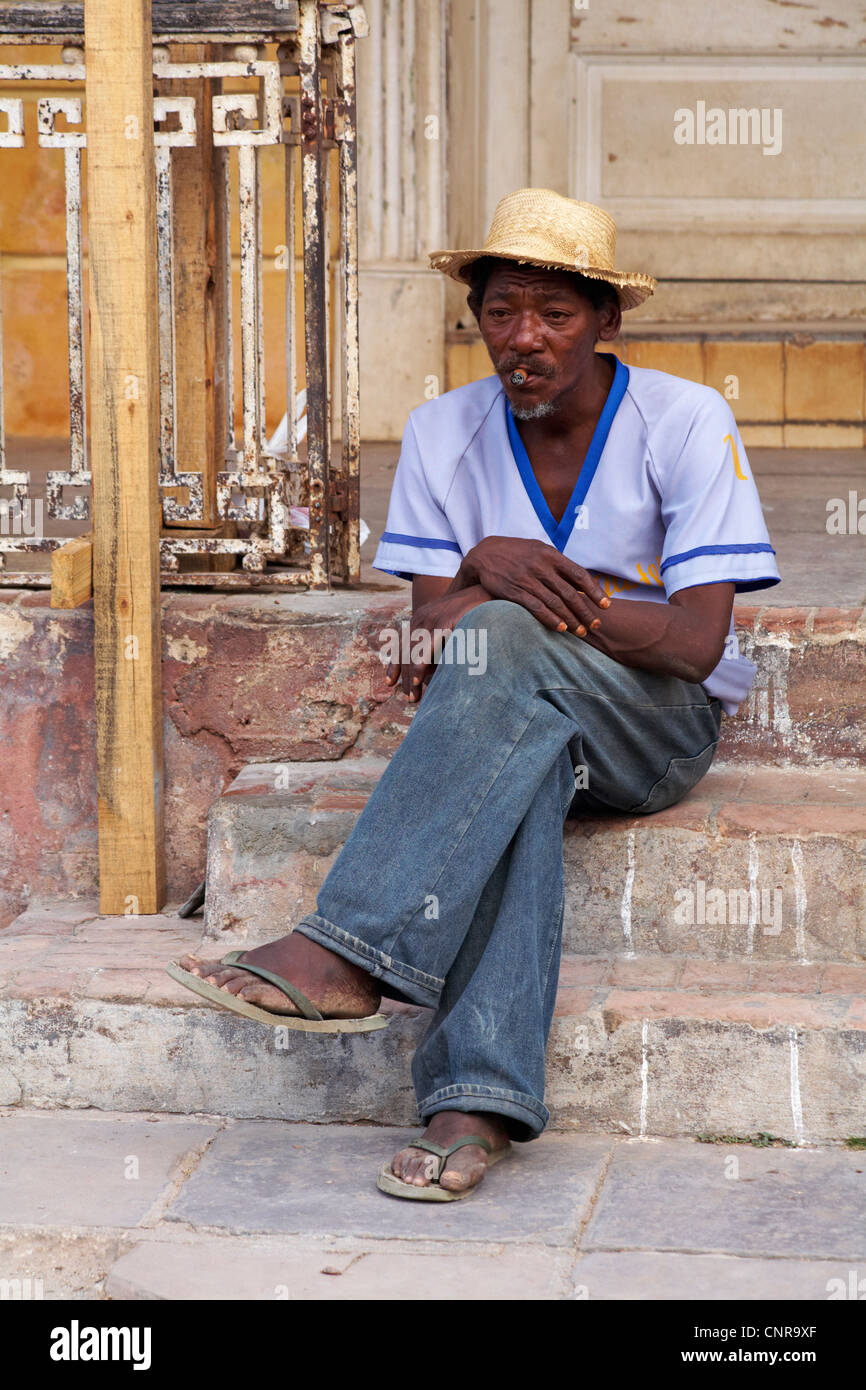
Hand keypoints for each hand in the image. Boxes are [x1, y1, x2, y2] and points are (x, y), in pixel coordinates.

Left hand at [384, 587, 490, 702]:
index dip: (394, 664)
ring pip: (412, 653)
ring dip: (411, 678)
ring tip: (413, 696)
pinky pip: (425, 649)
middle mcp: (421, 617)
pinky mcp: (442, 623)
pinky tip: (419, 681)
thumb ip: (441, 640)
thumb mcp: (452, 624)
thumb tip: (435, 664)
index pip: (402, 643)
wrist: (488, 592)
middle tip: (408, 697)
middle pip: (404, 651)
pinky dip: (419, 666)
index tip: (390, 682)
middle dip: (403, 676)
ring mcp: (431, 619)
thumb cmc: (474, 612)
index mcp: (421, 617)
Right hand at [459, 536, 609, 634]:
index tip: (606, 605)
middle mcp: (541, 566)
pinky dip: (550, 619)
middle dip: (585, 611)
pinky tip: (561, 628)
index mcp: (551, 555)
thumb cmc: (518, 553)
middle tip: (595, 624)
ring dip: (571, 619)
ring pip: (555, 603)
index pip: (579, 574)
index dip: (595, 591)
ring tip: (581, 631)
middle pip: (570, 593)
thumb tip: (581, 582)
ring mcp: (528, 579)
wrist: (485, 554)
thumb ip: (559, 565)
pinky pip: (537, 608)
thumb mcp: (539, 551)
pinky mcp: (515, 591)